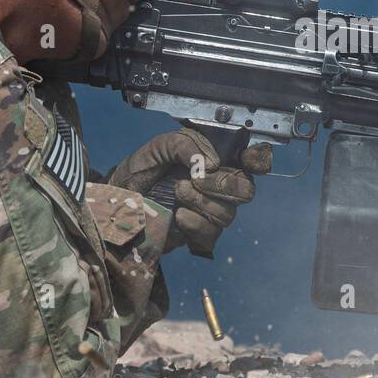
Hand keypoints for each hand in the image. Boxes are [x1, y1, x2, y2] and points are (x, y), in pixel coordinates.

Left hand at [107, 129, 271, 257]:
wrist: (118, 201)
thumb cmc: (141, 170)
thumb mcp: (160, 146)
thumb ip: (186, 144)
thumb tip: (211, 163)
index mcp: (216, 160)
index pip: (252, 160)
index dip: (259, 159)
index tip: (247, 160)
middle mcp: (220, 185)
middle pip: (246, 189)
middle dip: (222, 184)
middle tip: (194, 179)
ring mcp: (211, 211)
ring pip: (228, 213)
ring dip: (202, 202)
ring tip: (177, 192)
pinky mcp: (199, 233)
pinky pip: (211, 233)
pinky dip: (195, 222)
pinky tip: (178, 215)